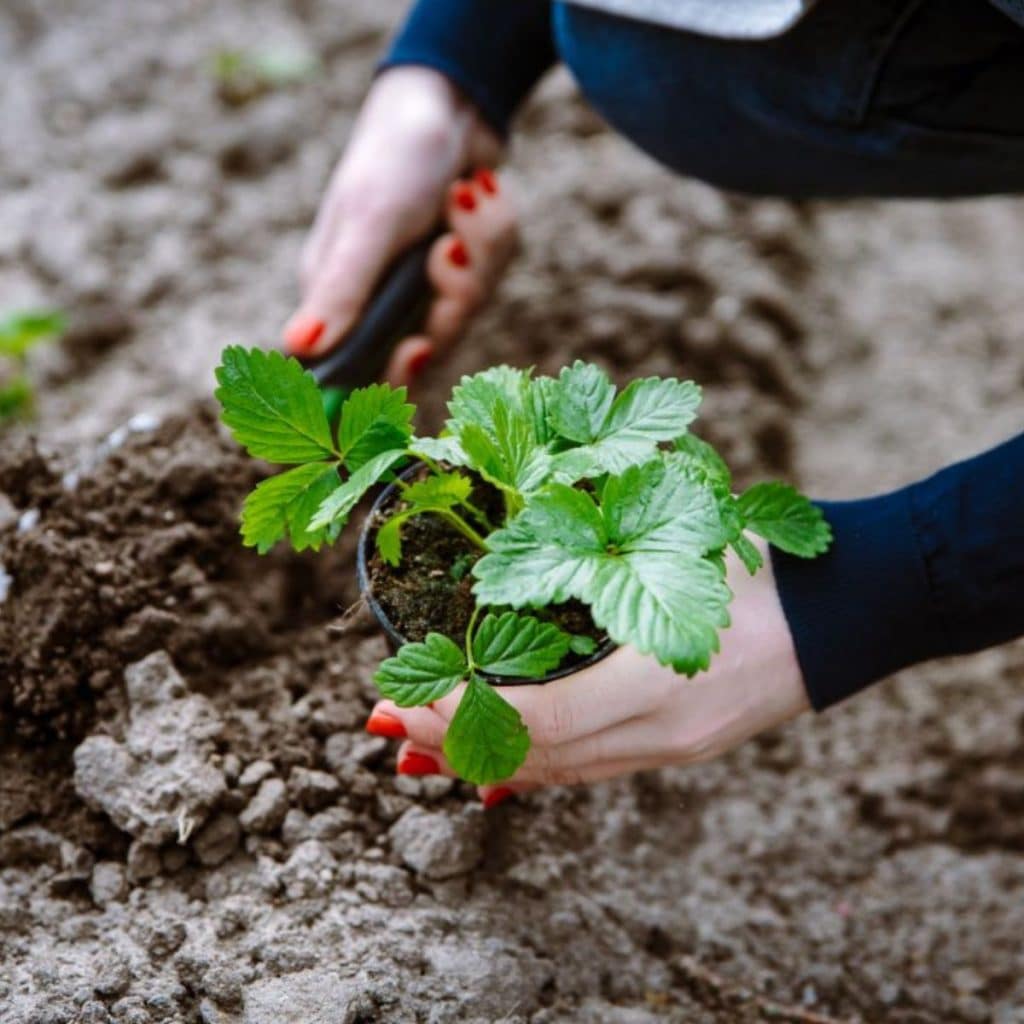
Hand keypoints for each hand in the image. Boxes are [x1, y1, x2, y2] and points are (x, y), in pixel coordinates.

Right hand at [284, 67, 518, 385]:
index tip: (418, 348)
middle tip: (450, 248)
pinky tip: (480, 192)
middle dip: (453, 296)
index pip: (360, 371)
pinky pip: (493, 274)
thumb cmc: (394, 157)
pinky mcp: (464, 266)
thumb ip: (340, 291)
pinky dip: (495, 232)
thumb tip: (296, 347)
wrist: (450, 99)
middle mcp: (380, 298)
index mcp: (341, 296)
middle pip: (431, 346)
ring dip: (479, 250)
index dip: (392, 374)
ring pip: (469, 307)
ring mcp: (425, 282)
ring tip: (464, 196)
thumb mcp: (368, 224)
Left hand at [365, 539, 810, 805]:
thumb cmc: (765, 561)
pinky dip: (535, 768)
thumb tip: (511, 552)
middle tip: (389, 725)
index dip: (460, 713)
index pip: (536, 719)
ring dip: (486, 761)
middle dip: (454, 742)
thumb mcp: (681, 544)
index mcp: (659, 678)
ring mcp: (674, 748)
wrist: (849, 610)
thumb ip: (599, 555)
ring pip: (560, 772)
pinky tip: (497, 772)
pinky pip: (591, 770)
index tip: (401, 697)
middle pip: (536, 758)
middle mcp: (661, 731)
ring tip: (423, 750)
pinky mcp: (681, 747)